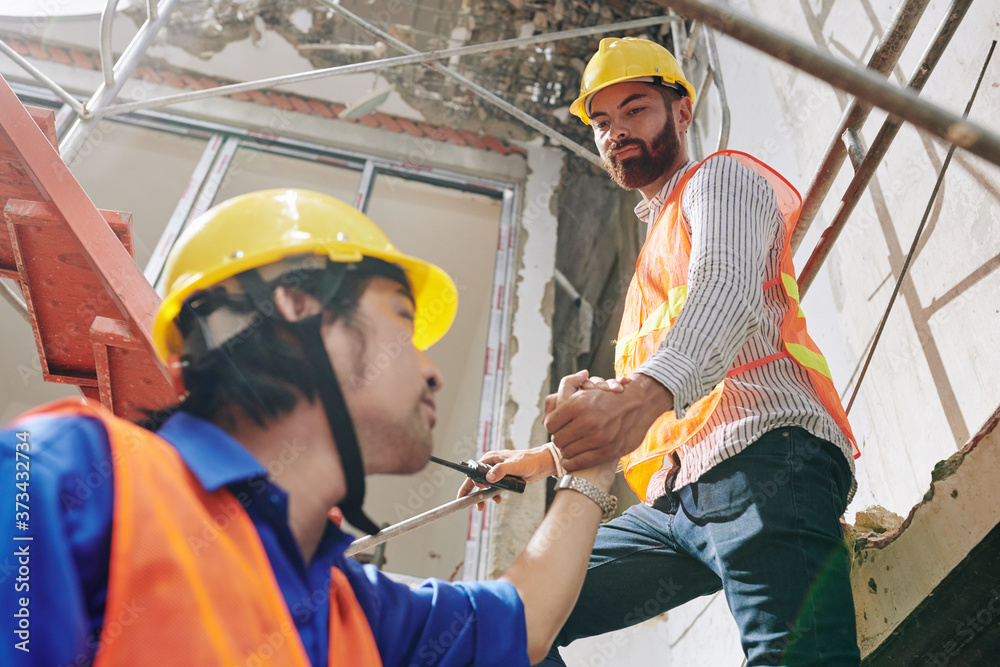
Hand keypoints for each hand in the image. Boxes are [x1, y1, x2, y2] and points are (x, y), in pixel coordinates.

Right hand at [456, 446, 555, 509]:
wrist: (542, 464)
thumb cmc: (530, 460)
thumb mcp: (515, 465)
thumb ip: (502, 470)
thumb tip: (489, 478)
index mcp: (491, 458)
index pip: (475, 471)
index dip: (471, 483)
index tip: (467, 494)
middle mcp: (492, 464)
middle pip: (477, 479)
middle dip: (472, 491)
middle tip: (469, 502)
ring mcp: (498, 471)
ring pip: (485, 485)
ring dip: (483, 496)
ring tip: (482, 507)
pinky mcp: (504, 478)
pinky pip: (494, 488)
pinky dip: (493, 495)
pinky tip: (498, 500)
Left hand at [544, 373, 673, 471]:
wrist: (638, 404)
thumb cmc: (608, 397)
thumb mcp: (586, 389)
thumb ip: (565, 390)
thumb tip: (550, 404)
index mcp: (578, 404)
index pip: (550, 424)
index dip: (552, 426)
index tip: (557, 427)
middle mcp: (587, 421)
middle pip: (557, 439)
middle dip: (559, 439)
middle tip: (564, 438)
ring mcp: (598, 437)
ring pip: (567, 452)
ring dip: (566, 451)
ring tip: (570, 446)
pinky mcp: (607, 451)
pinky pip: (580, 462)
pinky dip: (571, 464)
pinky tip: (570, 461)